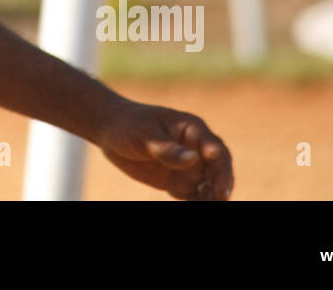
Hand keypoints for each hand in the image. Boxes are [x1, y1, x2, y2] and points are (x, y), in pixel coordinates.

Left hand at [97, 100, 233, 199]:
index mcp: (193, 130)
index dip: (223, 170)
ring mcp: (189, 167)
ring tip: (214, 208)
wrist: (110, 130)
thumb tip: (194, 159)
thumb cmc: (128, 124)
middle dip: (222, 187)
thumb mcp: (144, 134)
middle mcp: (197, 149)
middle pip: (218, 171)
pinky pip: (195, 197)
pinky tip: (200, 208)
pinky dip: (200, 203)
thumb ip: (167, 148)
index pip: (216, 151)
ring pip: (210, 186)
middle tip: (221, 202)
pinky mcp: (178, 183)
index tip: (222, 190)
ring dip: (214, 198)